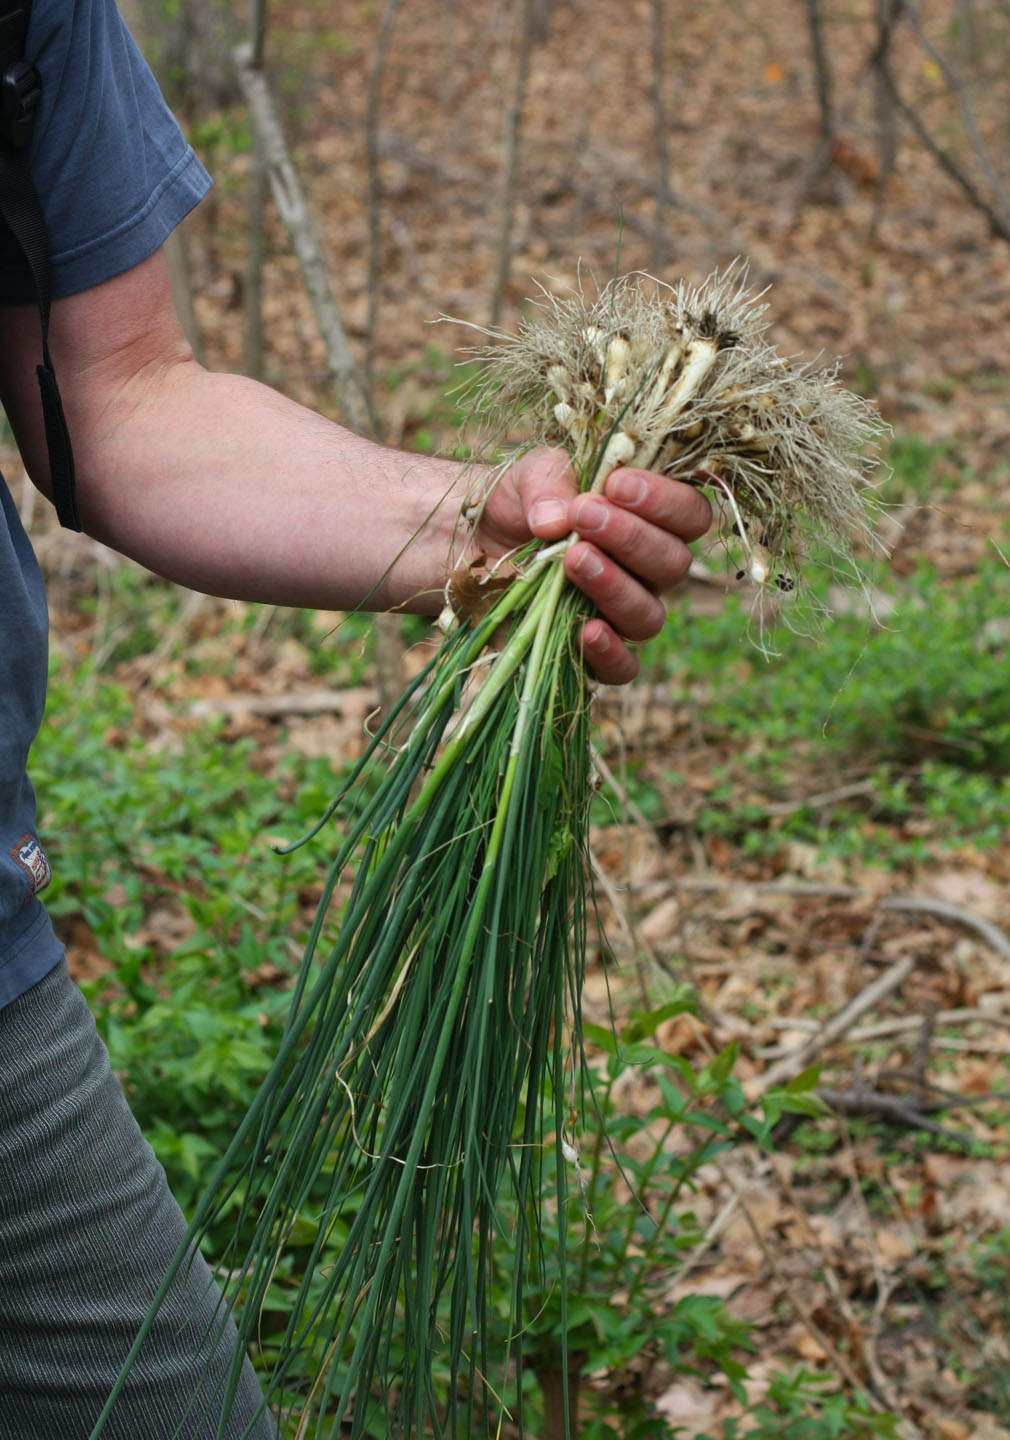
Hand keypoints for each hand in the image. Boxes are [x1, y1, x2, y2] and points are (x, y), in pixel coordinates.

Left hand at [472, 447, 711, 683]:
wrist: (467, 544)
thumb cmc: (513, 504)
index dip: (667, 502)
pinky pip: (622, 668)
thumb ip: (546, 483)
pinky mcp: (586, 653)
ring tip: (574, 559)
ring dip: (616, 586)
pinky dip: (610, 652)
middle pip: (674, 565)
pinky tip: (585, 630)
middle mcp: (642, 571)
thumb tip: (556, 520)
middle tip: (583, 515)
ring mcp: (617, 614)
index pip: (690, 516)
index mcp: (647, 520)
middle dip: (632, 537)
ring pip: (650, 615)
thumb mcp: (525, 476)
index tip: (617, 485)